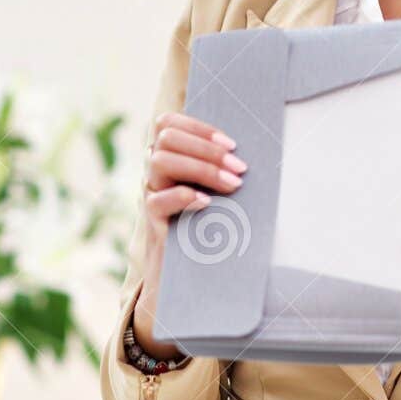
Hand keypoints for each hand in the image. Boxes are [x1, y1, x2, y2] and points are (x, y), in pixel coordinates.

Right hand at [134, 111, 244, 355]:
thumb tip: (250, 154)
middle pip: (166, 138)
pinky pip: (157, 200)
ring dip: (201, 168)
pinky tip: (209, 204)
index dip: (198, 127)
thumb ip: (219, 168)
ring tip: (232, 185)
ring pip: (160, 161)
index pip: (167, 123)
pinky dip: (185, 196)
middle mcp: (154, 172)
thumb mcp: (215, 191)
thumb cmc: (210, 226)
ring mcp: (150, 194)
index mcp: (168, 157)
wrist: (188, 276)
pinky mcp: (151, 221)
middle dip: (207, 148)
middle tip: (240, 167)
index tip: (232, 143)